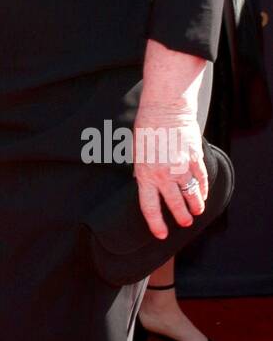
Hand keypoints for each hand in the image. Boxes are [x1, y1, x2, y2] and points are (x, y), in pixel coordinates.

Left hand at [132, 102, 207, 239]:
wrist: (164, 107)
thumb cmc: (147, 126)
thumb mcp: (136, 150)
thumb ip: (141, 169)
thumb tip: (140, 181)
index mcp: (144, 173)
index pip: (149, 206)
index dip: (156, 223)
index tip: (161, 233)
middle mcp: (162, 174)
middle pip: (174, 204)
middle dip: (181, 217)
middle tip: (185, 223)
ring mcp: (180, 166)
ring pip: (191, 194)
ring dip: (195, 206)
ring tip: (197, 211)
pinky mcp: (194, 157)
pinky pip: (201, 179)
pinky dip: (204, 189)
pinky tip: (204, 194)